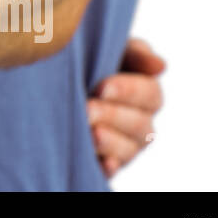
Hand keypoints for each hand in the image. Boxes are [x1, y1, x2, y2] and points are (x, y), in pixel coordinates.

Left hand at [87, 37, 166, 175]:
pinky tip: (102, 162)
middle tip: (87, 110)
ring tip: (90, 134)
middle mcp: (141, 120)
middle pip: (141, 124)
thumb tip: (160, 65)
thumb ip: (135, 53)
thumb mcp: (110, 49)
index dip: (129, 91)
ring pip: (130, 149)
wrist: (57, 81)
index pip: (150, 93)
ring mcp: (126, 144)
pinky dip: (109, 166)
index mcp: (145, 90)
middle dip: (113, 116)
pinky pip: (114, 169)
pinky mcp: (108, 161)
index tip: (102, 88)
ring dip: (111, 142)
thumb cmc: (89, 58)